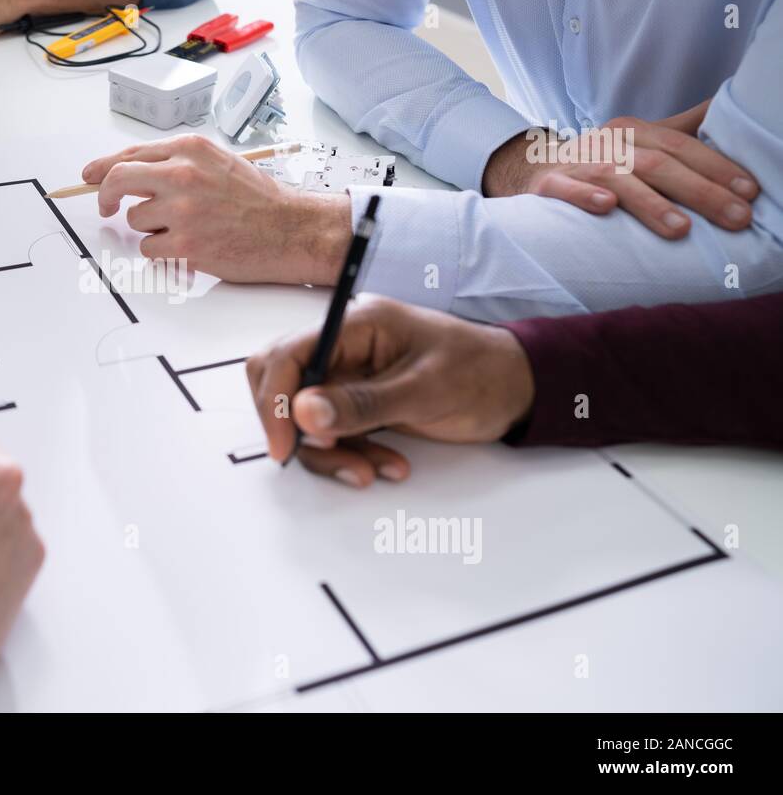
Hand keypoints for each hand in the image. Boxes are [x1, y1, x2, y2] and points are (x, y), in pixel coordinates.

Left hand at [81, 134, 352, 284]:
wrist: (291, 229)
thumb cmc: (258, 199)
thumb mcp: (217, 163)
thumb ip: (176, 163)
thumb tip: (133, 173)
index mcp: (190, 149)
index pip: (130, 154)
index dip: (102, 167)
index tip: (90, 176)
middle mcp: (182, 174)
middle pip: (117, 180)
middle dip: (104, 195)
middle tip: (105, 207)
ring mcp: (182, 210)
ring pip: (135, 220)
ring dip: (150, 228)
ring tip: (183, 228)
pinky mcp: (185, 244)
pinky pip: (149, 249)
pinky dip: (163, 252)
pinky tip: (189, 246)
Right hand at [245, 294, 534, 486]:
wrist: (519, 390)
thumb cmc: (482, 374)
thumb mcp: (425, 390)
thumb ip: (362, 403)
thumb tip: (304, 413)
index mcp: (357, 324)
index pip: (289, 354)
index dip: (276, 400)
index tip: (286, 446)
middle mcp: (345, 346)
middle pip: (285, 382)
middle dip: (298, 428)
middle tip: (329, 457)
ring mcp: (350, 376)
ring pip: (307, 417)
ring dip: (333, 452)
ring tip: (374, 470)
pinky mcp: (360, 403)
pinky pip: (334, 433)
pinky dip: (352, 455)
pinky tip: (389, 466)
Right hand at [482, 100, 759, 239]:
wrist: (527, 169)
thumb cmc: (595, 160)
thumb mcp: (637, 140)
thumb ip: (680, 129)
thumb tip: (724, 107)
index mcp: (634, 132)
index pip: (682, 146)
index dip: (717, 166)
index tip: (750, 191)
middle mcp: (608, 144)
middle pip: (659, 164)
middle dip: (701, 191)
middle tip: (736, 218)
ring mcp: (577, 164)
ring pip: (619, 179)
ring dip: (650, 204)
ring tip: (681, 230)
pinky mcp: (548, 185)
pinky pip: (567, 189)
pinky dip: (585, 196)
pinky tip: (606, 208)